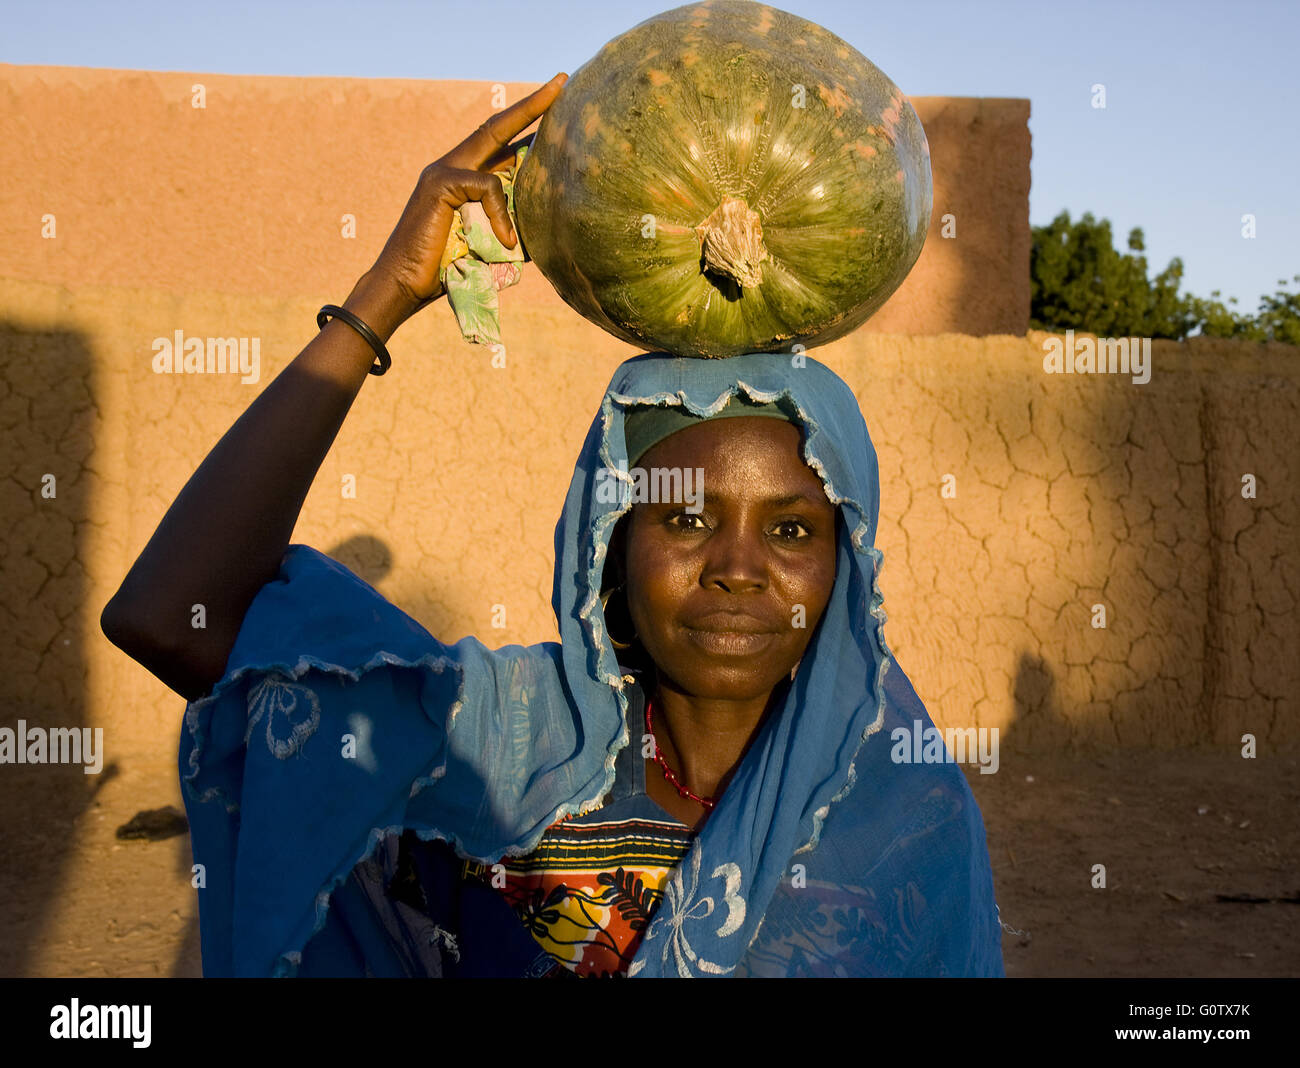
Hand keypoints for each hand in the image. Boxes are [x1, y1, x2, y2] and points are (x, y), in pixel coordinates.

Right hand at [363, 72, 568, 329]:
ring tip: (516, 237)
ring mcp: (442, 171)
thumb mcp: (487, 241)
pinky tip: (507, 243)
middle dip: (532, 104)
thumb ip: (510, 221)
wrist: (403, 285)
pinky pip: (487, 188)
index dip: (525, 117)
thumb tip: (549, 216)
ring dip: (521, 192)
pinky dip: (502, 215)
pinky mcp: (440, 184)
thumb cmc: (446, 271)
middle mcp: (450, 165)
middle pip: (498, 125)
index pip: (499, 137)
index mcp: (461, 175)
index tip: (554, 94)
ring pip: (497, 161)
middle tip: (562, 81)